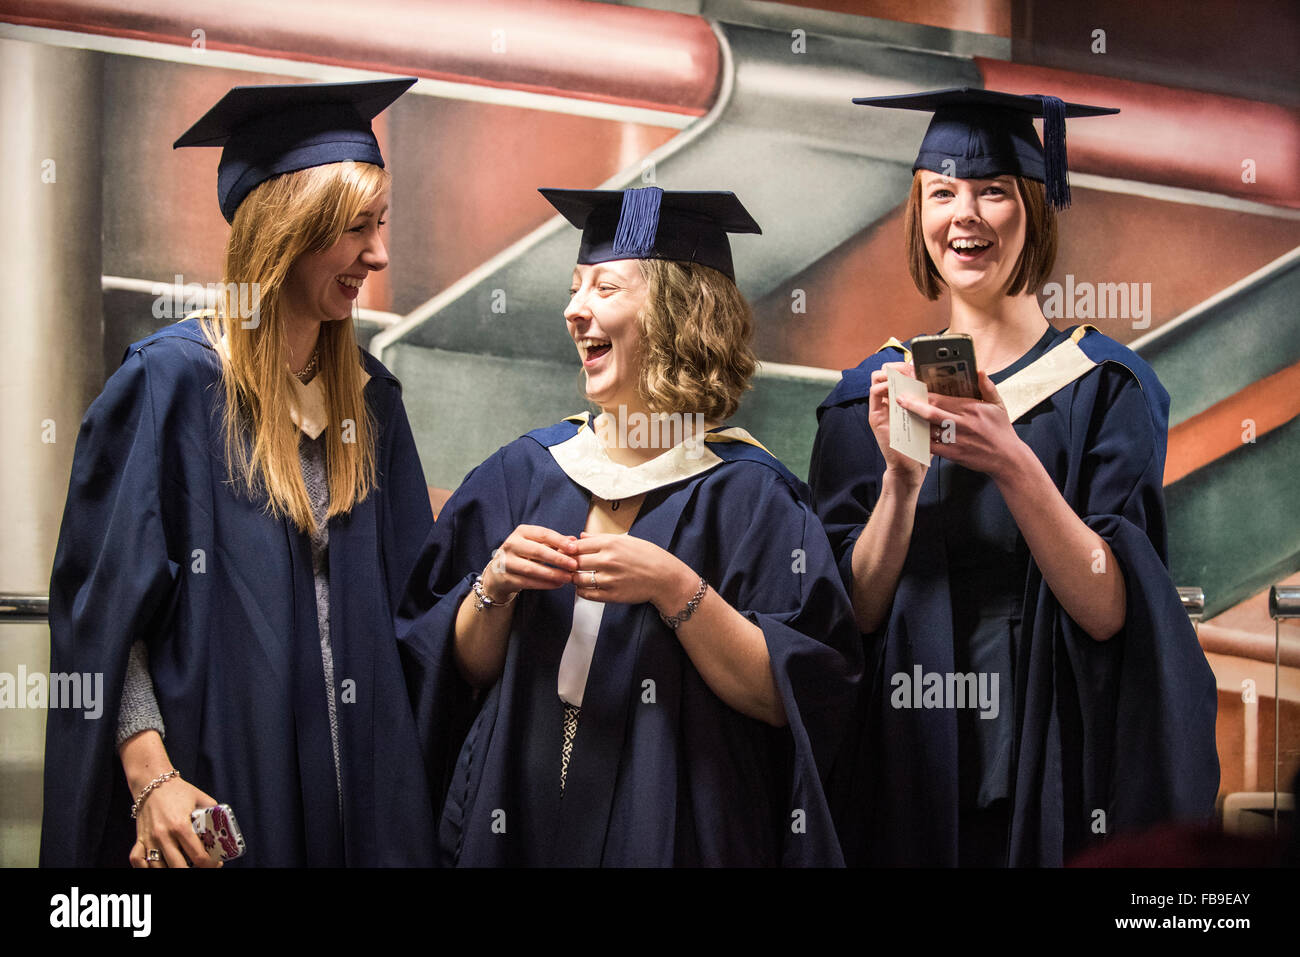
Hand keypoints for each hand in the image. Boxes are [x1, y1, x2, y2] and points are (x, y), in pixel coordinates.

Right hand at [130, 777, 222, 867]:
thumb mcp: (201, 799)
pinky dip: (146, 868)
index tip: (216, 863)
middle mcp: (163, 835)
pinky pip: (138, 862)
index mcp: (181, 825)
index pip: (198, 856)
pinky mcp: (139, 839)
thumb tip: (226, 827)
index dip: (210, 864)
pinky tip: (160, 866)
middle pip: (178, 868)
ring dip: (172, 870)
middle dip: (193, 871)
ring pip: (159, 868)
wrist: (152, 782)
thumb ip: (214, 813)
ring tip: (184, 865)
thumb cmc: (179, 791)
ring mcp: (149, 839)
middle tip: (201, 866)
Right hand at [480, 524, 578, 598]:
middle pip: (537, 551)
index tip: (575, 548)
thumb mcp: (536, 544)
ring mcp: (506, 562)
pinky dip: (544, 584)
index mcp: (521, 532)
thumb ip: (554, 542)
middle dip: (558, 558)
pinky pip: (528, 582)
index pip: (542, 534)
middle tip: (574, 565)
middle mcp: (511, 544)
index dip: (559, 541)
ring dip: (553, 574)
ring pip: (532, 569)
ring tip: (568, 578)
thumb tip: (574, 540)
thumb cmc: (522, 555)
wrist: (498, 573)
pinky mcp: (506, 578)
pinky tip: (557, 584)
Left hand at [571, 532, 689, 610]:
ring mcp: (609, 579)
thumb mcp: (626, 540)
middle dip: (569, 564)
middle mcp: (608, 560)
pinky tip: (586, 587)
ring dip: (574, 578)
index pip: (577, 546)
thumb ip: (601, 538)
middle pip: (574, 562)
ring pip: (578, 579)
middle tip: (568, 565)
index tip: (567, 552)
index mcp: (610, 543)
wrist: (665, 577)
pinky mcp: (611, 595)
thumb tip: (581, 536)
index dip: (568, 549)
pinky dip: (582, 591)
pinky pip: (587, 594)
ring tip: (578, 576)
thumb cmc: (648, 556)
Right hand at [869, 362, 928, 486]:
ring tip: (906, 374)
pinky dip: (884, 385)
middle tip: (914, 366)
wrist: (912, 468)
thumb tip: (950, 384)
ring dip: (892, 372)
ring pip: (878, 377)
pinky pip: (874, 392)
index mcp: (904, 399)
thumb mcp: (930, 418)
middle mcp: (890, 400)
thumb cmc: (924, 445)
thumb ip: (933, 402)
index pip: (902, 372)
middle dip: (900, 364)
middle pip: (889, 370)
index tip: (923, 360)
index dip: (910, 363)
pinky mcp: (876, 416)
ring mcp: (881, 407)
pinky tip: (899, 388)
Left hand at [895, 371, 1023, 478]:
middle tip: (899, 398)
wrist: (1007, 459)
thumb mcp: (998, 405)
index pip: (941, 398)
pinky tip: (911, 435)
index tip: (913, 387)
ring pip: (928, 429)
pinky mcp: (953, 454)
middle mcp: (961, 423)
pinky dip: (920, 441)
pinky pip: (932, 447)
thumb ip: (988, 387)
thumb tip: (980, 371)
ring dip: (914, 422)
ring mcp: (956, 440)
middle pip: (931, 412)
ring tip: (900, 415)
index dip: (924, 393)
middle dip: (912, 405)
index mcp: (970, 409)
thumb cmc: (1001, 430)